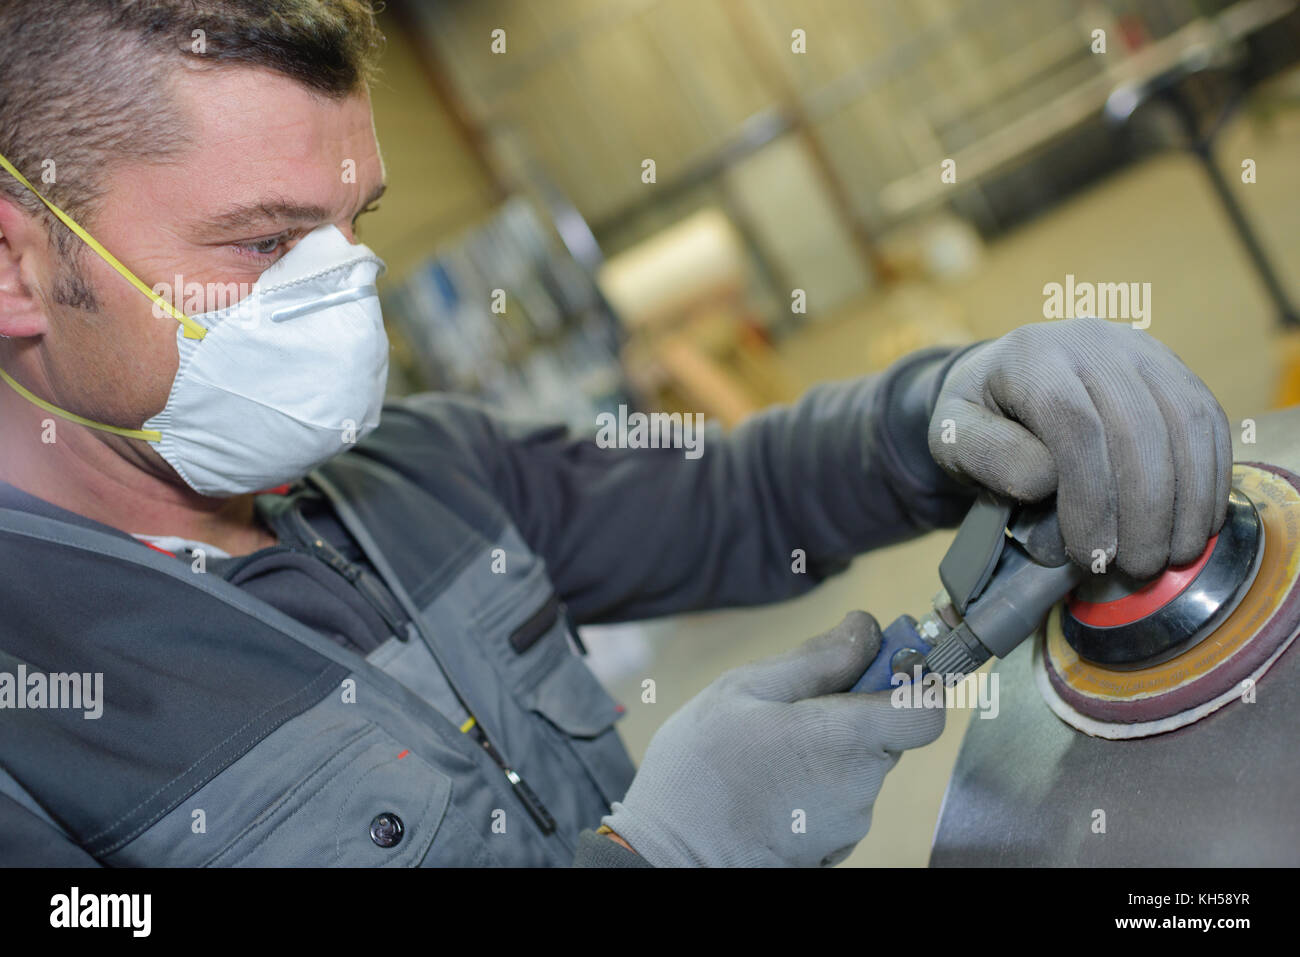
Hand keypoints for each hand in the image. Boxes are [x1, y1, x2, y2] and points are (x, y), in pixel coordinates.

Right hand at [601, 611, 944, 866]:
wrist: (669, 854)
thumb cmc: (698, 770)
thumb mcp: (744, 688)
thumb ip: (816, 657)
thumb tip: (866, 628)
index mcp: (845, 738)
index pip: (926, 708)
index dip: (913, 680)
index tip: (880, 664)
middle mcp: (861, 786)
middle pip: (889, 734)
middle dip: (851, 713)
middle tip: (793, 707)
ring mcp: (851, 823)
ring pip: (861, 767)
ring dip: (828, 751)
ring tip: (769, 751)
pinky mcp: (836, 847)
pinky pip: (841, 799)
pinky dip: (816, 785)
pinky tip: (771, 783)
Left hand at [928, 317, 1231, 578]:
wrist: (1004, 382)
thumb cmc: (979, 420)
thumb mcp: (952, 438)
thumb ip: (986, 457)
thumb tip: (1046, 480)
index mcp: (1031, 355)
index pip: (1075, 425)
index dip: (1091, 497)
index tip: (1089, 553)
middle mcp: (1091, 340)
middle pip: (1137, 427)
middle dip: (1144, 510)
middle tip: (1137, 567)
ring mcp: (1139, 349)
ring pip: (1184, 424)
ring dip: (1186, 500)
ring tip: (1170, 555)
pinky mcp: (1172, 367)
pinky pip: (1207, 421)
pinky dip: (1210, 478)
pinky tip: (1197, 523)